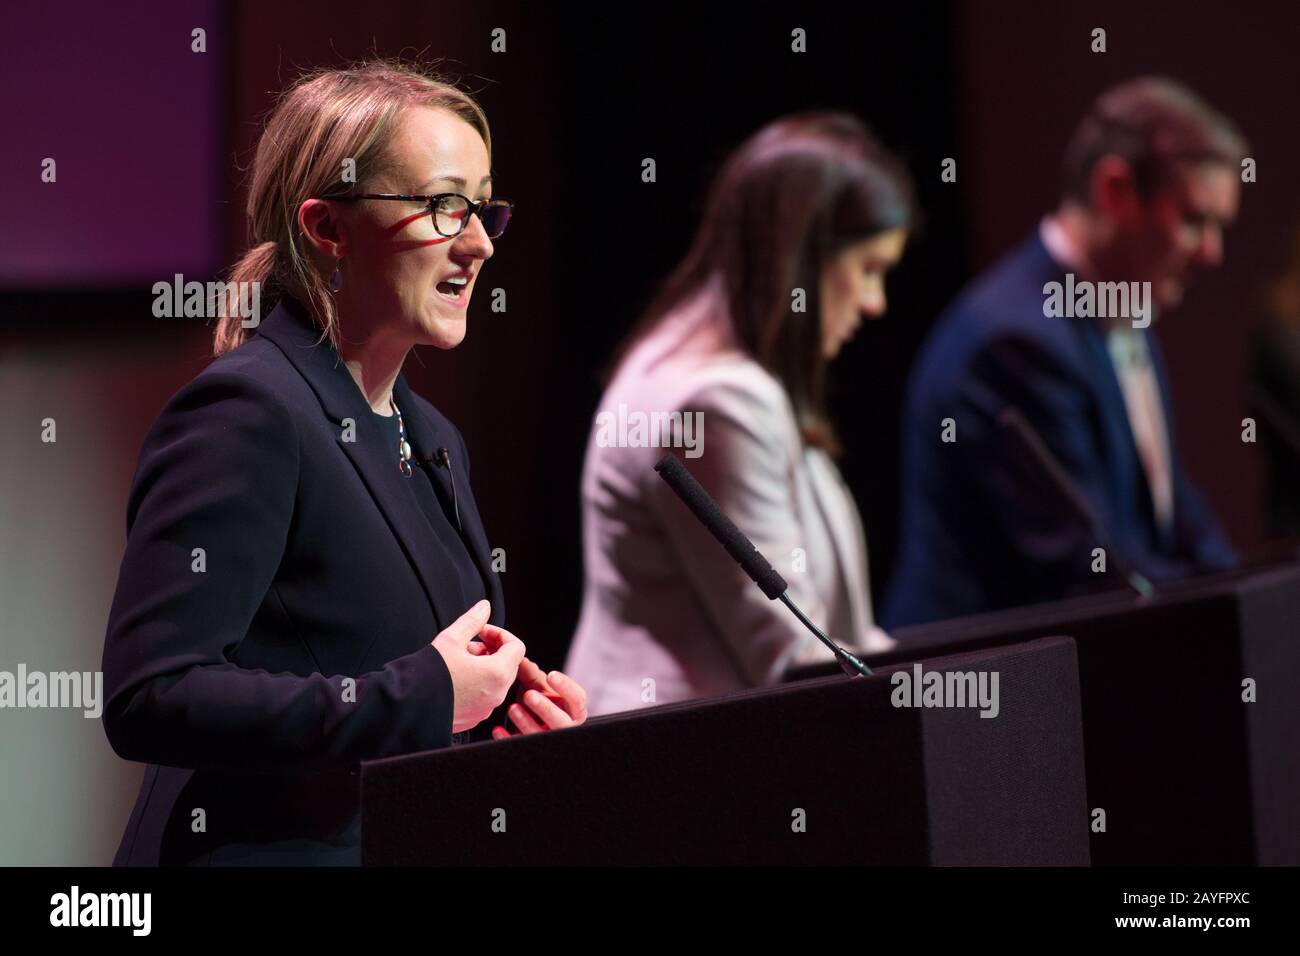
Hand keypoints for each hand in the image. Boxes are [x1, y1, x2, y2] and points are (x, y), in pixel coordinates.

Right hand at [431, 600, 525, 733]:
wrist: (407, 706)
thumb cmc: (428, 676)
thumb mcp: (451, 639)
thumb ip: (472, 620)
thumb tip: (483, 608)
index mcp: (497, 674)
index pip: (516, 647)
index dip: (499, 634)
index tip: (482, 632)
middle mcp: (496, 694)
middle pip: (509, 664)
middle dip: (492, 650)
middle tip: (469, 644)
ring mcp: (486, 709)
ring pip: (497, 681)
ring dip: (485, 666)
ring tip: (459, 660)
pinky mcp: (474, 717)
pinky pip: (485, 696)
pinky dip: (478, 683)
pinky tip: (456, 678)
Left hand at [469, 631, 587, 738]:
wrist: (528, 727)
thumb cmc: (539, 707)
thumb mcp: (538, 689)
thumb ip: (533, 675)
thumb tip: (520, 658)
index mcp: (572, 710)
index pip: (578, 699)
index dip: (566, 687)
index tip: (551, 675)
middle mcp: (565, 727)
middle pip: (562, 721)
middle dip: (546, 708)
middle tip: (529, 695)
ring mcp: (548, 740)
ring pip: (541, 735)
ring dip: (526, 722)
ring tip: (512, 708)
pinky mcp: (532, 751)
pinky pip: (520, 746)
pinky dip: (509, 737)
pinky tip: (498, 730)